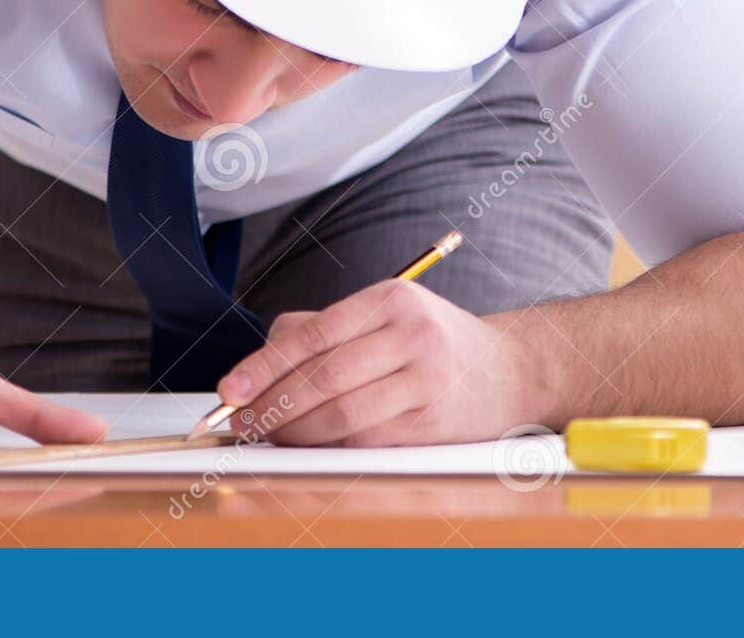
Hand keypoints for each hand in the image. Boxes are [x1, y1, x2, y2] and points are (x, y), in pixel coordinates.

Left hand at [215, 279, 539, 445]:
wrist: (511, 369)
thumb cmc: (433, 342)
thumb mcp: (387, 314)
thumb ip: (325, 329)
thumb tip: (260, 364)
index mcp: (391, 298)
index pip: (313, 333)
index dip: (265, 364)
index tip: (232, 388)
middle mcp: (411, 334)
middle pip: (323, 376)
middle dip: (272, 404)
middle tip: (241, 421)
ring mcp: (426, 379)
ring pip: (342, 413)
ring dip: (296, 431)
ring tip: (271, 434)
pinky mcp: (433, 421)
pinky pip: (368, 439)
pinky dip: (332, 445)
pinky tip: (313, 444)